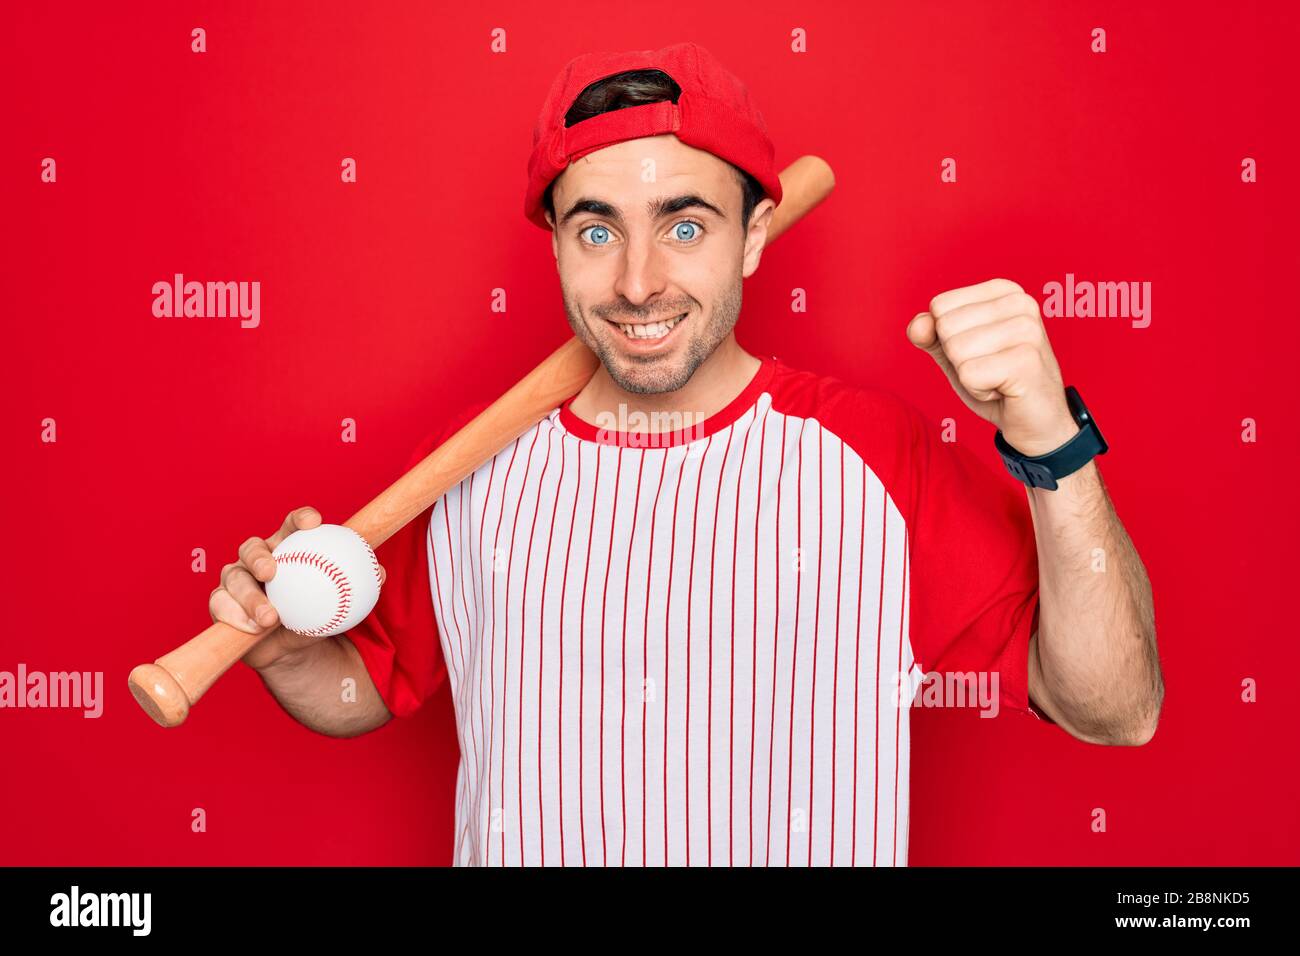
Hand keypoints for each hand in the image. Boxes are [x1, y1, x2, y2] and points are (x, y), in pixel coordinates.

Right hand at [207, 506, 386, 670]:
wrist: (292, 645)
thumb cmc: (316, 613)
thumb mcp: (338, 602)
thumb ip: (354, 587)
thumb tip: (381, 574)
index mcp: (286, 548)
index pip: (291, 526)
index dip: (300, 519)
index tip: (315, 522)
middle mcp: (255, 559)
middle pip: (251, 548)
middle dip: (259, 555)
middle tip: (273, 571)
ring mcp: (235, 581)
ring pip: (234, 580)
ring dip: (250, 598)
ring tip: (269, 616)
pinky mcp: (221, 604)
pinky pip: (222, 607)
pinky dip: (237, 617)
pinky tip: (254, 628)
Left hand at [906, 277, 1078, 456]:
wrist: (1036, 421)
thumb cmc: (995, 382)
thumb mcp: (955, 353)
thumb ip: (931, 335)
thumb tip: (918, 326)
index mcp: (1003, 290)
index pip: (939, 306)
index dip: (949, 339)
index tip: (981, 352)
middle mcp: (1020, 302)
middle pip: (945, 327)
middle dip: (959, 359)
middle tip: (990, 369)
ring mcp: (1027, 329)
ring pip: (956, 350)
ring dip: (970, 377)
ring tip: (998, 378)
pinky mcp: (1026, 360)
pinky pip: (968, 374)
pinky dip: (978, 391)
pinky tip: (1004, 391)